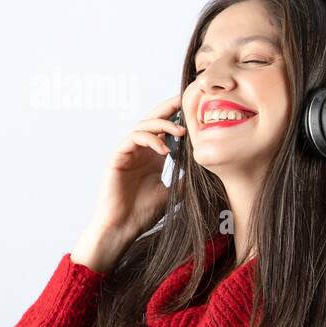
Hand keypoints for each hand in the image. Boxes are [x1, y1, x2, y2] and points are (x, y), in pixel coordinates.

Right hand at [89, 83, 198, 240]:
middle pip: (153, 120)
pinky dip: (150, 139)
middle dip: (169, 107)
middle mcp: (141, 150)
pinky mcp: (117, 157)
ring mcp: (128, 152)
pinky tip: (165, 149)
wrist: (123, 228)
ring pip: (143, 125)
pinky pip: (133, 138)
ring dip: (163, 125)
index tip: (195, 107)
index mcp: (154, 156)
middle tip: (186, 98)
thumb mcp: (174, 192)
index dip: (178, 116)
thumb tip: (207, 168)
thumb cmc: (144, 213)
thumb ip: (186, 177)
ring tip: (181, 131)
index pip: (166, 130)